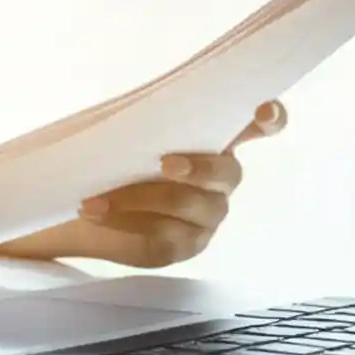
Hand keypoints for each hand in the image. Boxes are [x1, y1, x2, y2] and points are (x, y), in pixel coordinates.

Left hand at [0, 101, 286, 266]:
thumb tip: (148, 108)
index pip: (262, 127)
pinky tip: (94, 211)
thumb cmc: (113, 157)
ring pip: (189, 205)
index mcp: (218, 140)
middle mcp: (221, 180)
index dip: (271, 118)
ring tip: (96, 197)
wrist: (83, 203)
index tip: (263, 112)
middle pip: (228, 172)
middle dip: (198, 167)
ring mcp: (207, 216)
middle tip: (164, 163)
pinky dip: (124, 220)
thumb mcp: (129, 132)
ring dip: (140, 197)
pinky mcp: (183, 246)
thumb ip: (152, 119)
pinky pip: (162, 234)